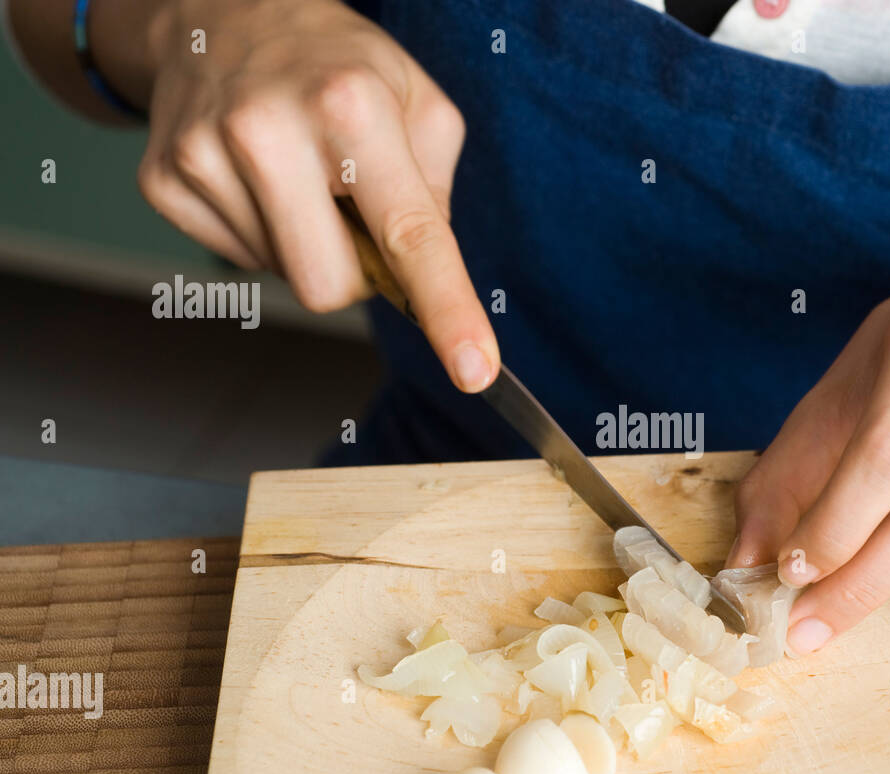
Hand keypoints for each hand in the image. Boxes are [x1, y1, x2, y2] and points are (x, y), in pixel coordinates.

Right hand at [136, 0, 496, 389]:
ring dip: (307, 245)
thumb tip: (423, 280)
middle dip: (355, 271)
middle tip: (351, 211)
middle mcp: (267, 129)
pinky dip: (261, 235)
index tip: (475, 371)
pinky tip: (257, 180)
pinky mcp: (163, 182)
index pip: (409, 235)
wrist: (223, 11)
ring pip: (285, 278)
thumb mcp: (419, 103)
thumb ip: (437, 195)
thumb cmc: (339, 64)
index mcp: (350, 107)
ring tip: (298, 176)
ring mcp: (202, 156)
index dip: (447, 310)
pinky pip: (238, 260)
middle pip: (330, 288)